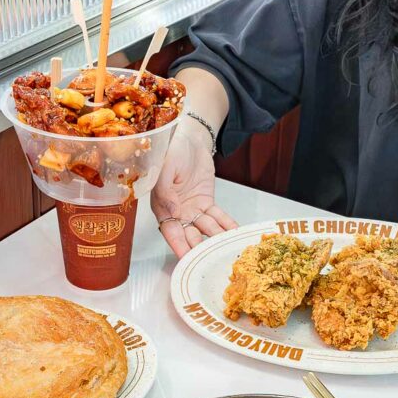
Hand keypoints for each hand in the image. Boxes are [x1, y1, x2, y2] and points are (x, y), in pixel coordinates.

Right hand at [151, 119, 237, 257]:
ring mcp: (192, 208)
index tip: (186, 260)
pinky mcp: (206, 202)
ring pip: (206, 229)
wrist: (189, 137)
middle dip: (199, 248)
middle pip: (189, 235)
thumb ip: (166, 192)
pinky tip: (235, 235)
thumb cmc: (171, 149)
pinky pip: (218, 217)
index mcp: (162, 206)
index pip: (171, 232)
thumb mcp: (164, 168)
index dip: (179, 246)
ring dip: (216, 239)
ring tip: (227, 250)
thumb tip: (171, 213)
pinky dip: (227, 226)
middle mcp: (176, 212)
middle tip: (210, 260)